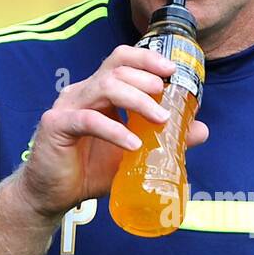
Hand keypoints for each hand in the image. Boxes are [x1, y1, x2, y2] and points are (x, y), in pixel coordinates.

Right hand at [14, 43, 208, 217]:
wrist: (53, 196)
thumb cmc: (90, 171)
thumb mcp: (135, 153)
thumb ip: (165, 139)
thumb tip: (201, 130)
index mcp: (98, 92)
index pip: (121, 60)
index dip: (146, 59)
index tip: (173, 70)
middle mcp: (82, 92)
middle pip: (115, 67)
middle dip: (145, 76)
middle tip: (166, 94)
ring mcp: (67, 106)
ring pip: (105, 87)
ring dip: (137, 100)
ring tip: (159, 119)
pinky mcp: (56, 125)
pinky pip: (89, 120)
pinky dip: (115, 130)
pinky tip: (133, 144)